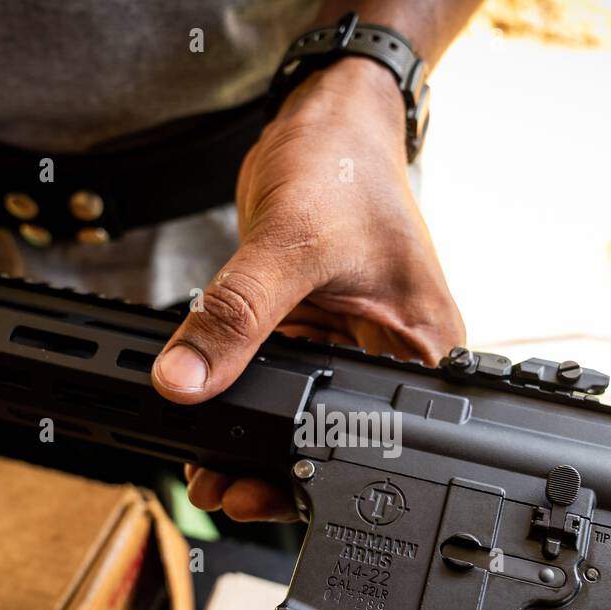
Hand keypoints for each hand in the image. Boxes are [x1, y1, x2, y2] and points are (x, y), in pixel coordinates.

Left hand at [153, 57, 464, 521]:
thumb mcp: (292, 245)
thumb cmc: (346, 167)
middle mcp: (393, 356)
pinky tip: (209, 402)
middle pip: (334, 438)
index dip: (311, 474)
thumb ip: (237, 316)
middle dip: (268, 466)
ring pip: (298, 412)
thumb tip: (185, 380)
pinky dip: (239, 390)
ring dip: (247, 431)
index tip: (250, 491)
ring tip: (200, 457)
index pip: (374, 441)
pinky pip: (273, 375)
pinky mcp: (314, 327)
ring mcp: (351, 344)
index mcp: (424, 352)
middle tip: (214, 485)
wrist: (324, 118)